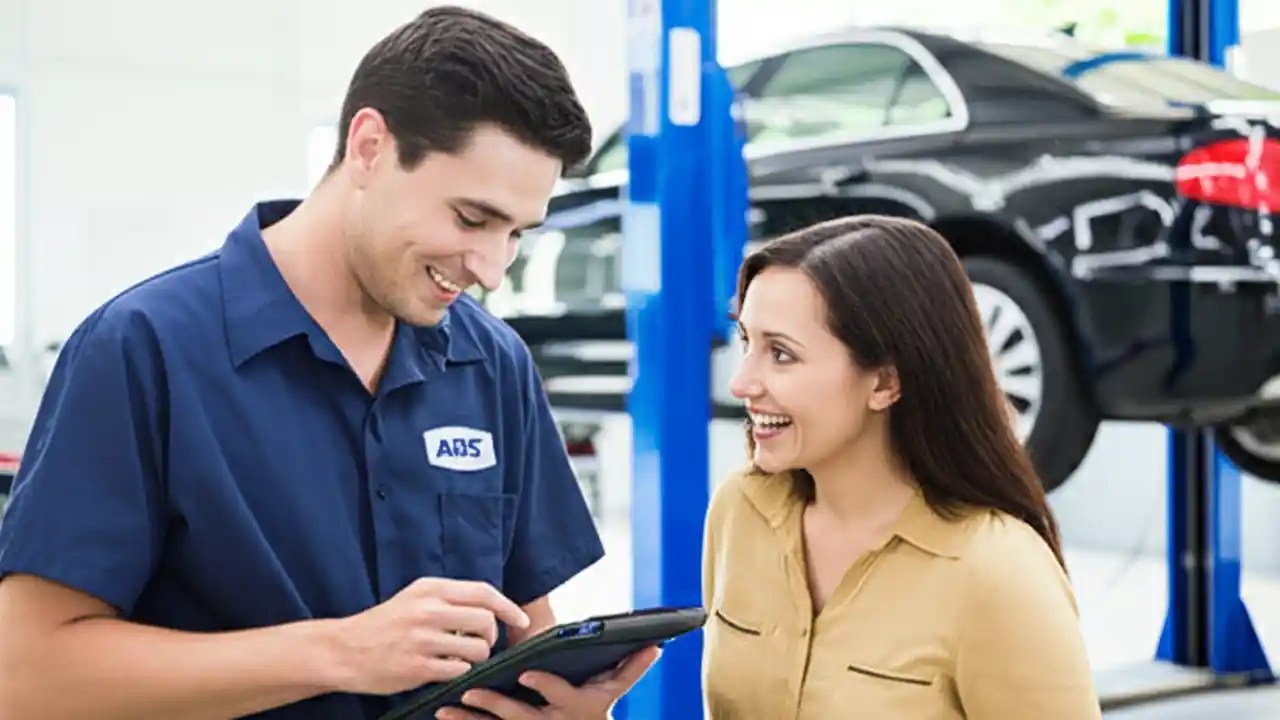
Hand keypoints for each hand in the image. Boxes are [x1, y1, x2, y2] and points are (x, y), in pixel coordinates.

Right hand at [327, 577, 530, 695]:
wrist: (343, 649)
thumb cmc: (385, 624)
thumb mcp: (415, 598)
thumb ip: (449, 599)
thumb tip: (491, 609)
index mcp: (430, 588)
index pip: (483, 592)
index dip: (508, 607)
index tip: (520, 621)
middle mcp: (427, 610)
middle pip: (486, 621)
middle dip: (492, 637)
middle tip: (483, 644)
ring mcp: (422, 640)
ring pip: (477, 649)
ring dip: (476, 658)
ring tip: (460, 658)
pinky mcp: (417, 667)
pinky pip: (459, 671)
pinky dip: (459, 672)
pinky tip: (445, 669)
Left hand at [435, 645, 660, 719]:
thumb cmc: (596, 711)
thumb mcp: (614, 692)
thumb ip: (632, 669)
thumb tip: (655, 646)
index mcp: (579, 708)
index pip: (561, 696)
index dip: (545, 687)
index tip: (526, 674)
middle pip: (521, 718)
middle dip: (496, 706)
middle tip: (471, 693)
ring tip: (445, 709)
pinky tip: (442, 715)